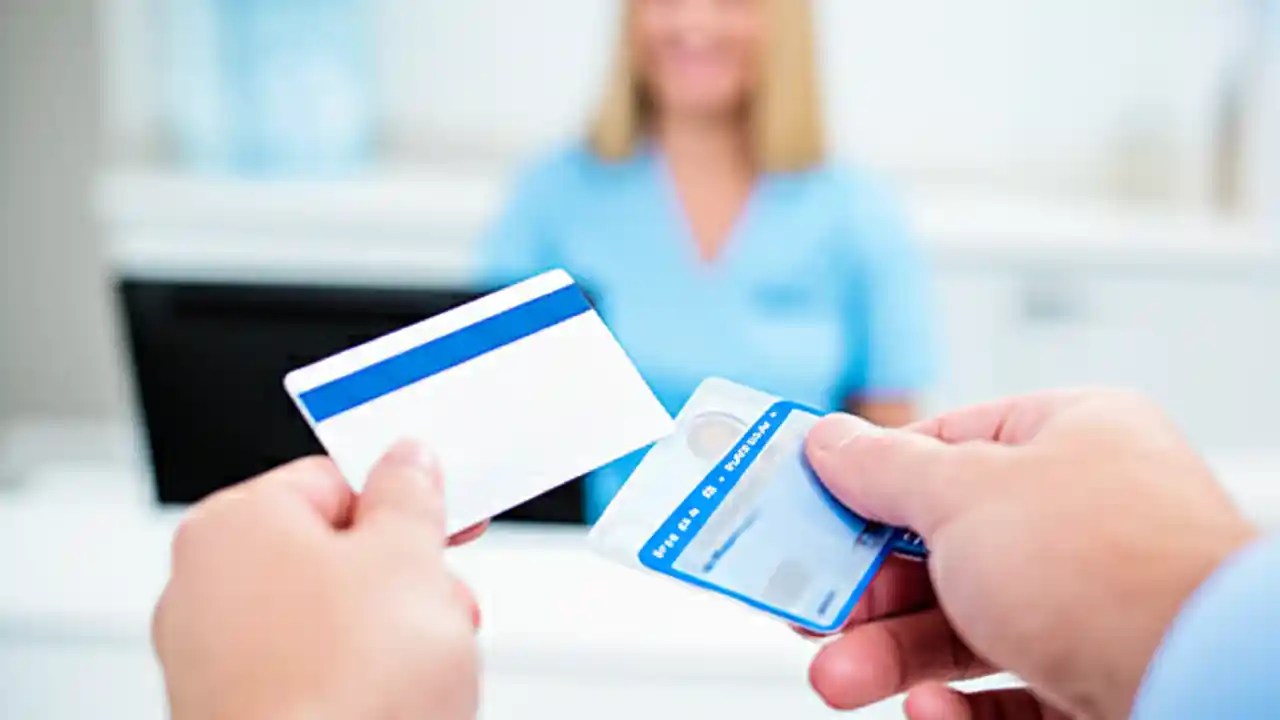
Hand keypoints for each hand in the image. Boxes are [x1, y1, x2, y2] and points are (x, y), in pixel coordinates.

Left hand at [153, 442, 480, 719]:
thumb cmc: (344, 690)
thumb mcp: (409, 558)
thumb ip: (410, 493)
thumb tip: (407, 461)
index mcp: (233, 524)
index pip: (333, 478)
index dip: (402, 498)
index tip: (444, 515)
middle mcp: (204, 587)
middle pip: (330, 551)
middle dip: (401, 577)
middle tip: (442, 599)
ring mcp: (213, 660)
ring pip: (326, 617)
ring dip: (390, 631)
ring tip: (427, 663)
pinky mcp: (236, 714)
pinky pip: (311, 673)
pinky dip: (357, 679)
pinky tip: (394, 700)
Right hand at [803, 390, 1256, 719]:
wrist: (1212, 687)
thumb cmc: (1104, 565)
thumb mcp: (963, 495)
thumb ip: (883, 470)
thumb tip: (827, 439)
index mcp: (1069, 439)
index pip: (945, 445)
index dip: (868, 479)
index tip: (806, 509)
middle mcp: (1085, 517)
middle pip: (944, 547)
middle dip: (868, 590)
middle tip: (811, 611)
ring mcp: (1096, 604)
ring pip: (967, 626)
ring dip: (892, 655)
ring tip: (837, 677)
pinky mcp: (1100, 679)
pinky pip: (1010, 691)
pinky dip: (959, 705)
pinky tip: (932, 710)